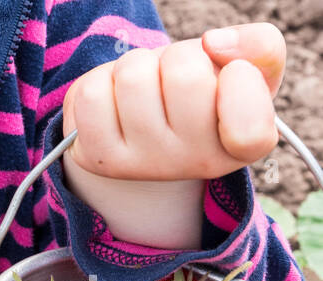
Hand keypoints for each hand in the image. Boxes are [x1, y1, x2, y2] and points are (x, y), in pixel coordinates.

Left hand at [63, 23, 284, 181]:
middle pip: (183, 75)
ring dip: (139, 65)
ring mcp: (142, 166)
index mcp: (244, 146)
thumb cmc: (207, 89)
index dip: (240, 79)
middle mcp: (194, 164)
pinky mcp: (97, 158)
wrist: (152, 121)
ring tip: (148, 87)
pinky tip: (116, 100)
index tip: (232, 73)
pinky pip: (91, 93)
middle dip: (179, 57)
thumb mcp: (250, 66)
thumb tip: (214, 42)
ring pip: (133, 76)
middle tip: (177, 77)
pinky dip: (102, 79)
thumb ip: (260, 47)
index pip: (250, 128)